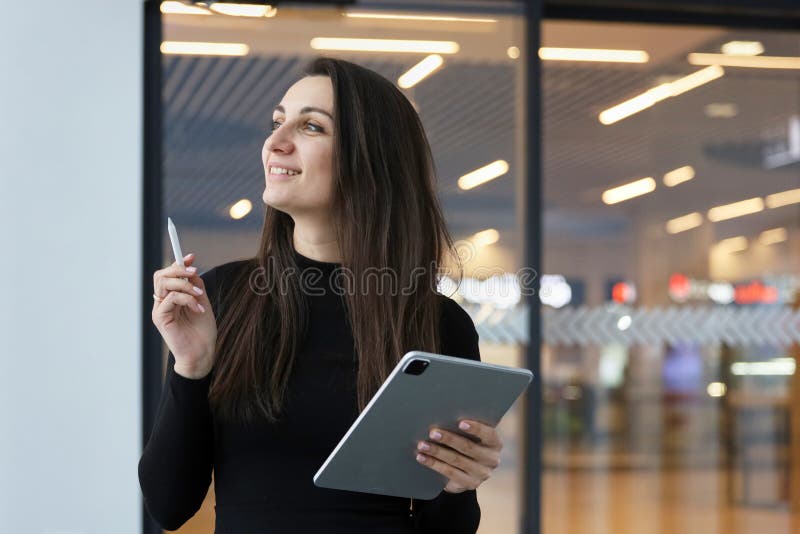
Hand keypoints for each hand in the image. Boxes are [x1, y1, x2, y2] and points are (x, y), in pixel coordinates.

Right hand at [152, 253, 217, 378]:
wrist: (203, 352)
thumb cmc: (202, 330)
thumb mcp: (202, 301)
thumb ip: (195, 285)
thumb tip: (192, 268)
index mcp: (171, 297)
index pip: (167, 275)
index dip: (178, 264)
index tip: (192, 257)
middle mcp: (162, 302)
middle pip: (161, 275)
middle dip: (178, 270)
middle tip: (195, 273)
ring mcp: (159, 310)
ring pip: (164, 284)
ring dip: (185, 285)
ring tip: (199, 295)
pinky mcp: (160, 318)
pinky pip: (170, 298)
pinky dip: (187, 299)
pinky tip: (198, 309)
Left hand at [415, 420, 502, 493]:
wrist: (469, 471)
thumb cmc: (468, 442)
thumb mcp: (472, 435)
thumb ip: (465, 427)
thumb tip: (443, 415)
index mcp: (495, 443)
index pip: (489, 434)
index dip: (476, 428)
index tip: (460, 422)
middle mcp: (492, 459)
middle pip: (468, 447)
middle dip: (449, 439)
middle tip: (432, 432)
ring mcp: (481, 474)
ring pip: (456, 460)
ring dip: (437, 451)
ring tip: (422, 445)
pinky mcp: (469, 484)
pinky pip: (449, 472)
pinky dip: (433, 464)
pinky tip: (422, 457)